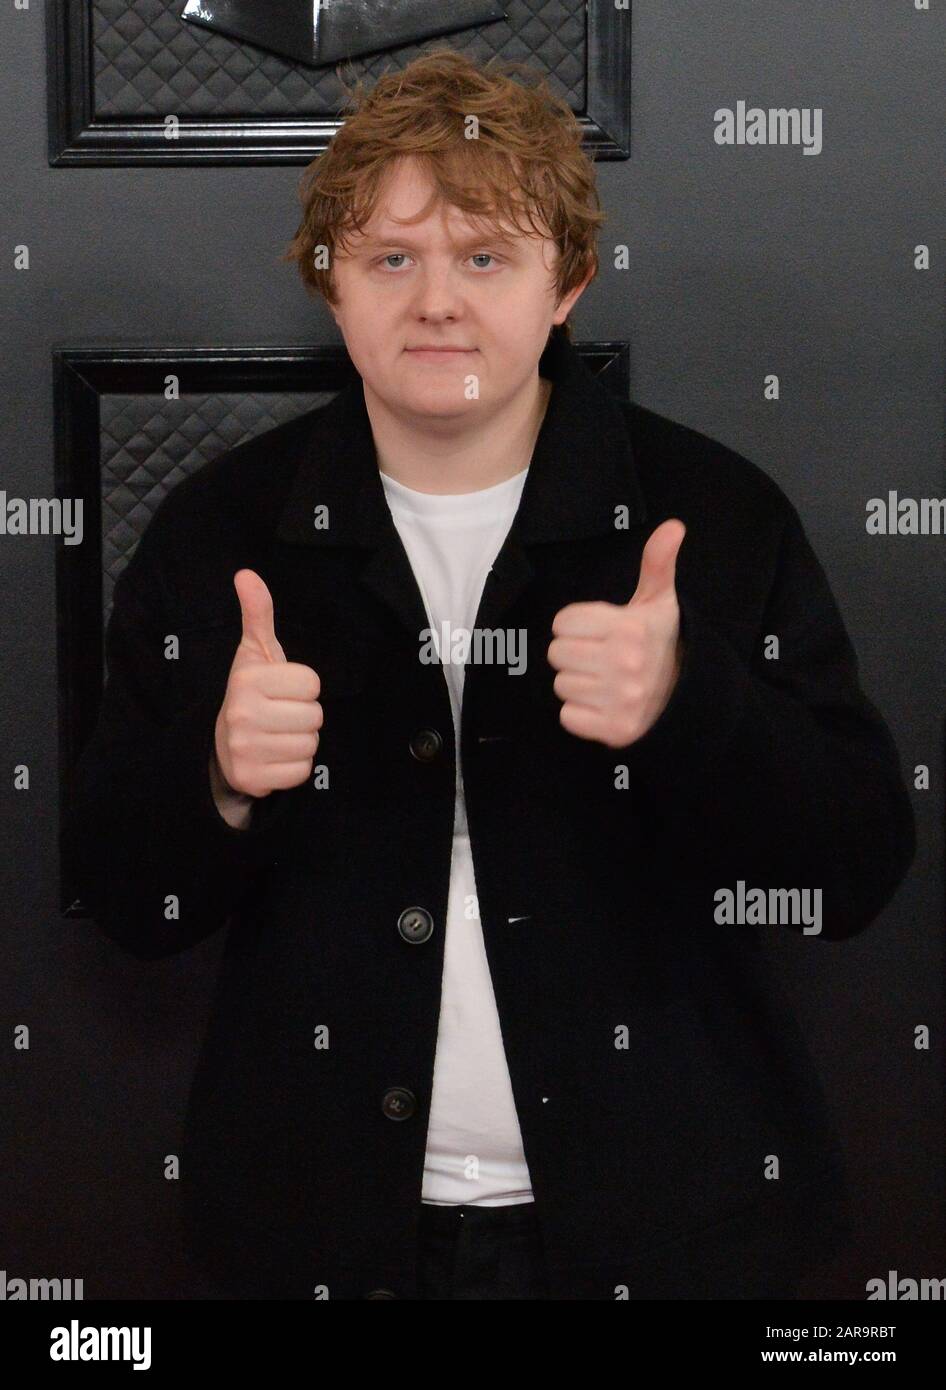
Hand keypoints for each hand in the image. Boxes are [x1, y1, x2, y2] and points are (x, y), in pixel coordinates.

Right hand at [213, 569, 322, 797]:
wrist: (221, 745)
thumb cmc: (251, 694)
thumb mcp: (254, 653)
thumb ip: (258, 614)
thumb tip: (246, 574)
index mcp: (248, 680)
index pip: (313, 684)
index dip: (303, 688)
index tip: (281, 691)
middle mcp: (243, 714)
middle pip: (315, 715)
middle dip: (303, 715)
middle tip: (280, 715)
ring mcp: (246, 749)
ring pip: (311, 744)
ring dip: (301, 741)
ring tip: (278, 734)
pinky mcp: (253, 778)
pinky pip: (302, 771)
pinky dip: (294, 767)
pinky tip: (275, 756)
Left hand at [547, 519, 685, 747]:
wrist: (684, 700)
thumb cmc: (659, 644)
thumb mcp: (659, 603)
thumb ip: (657, 563)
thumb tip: (673, 525)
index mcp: (631, 629)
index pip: (563, 622)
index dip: (576, 625)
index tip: (600, 632)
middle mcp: (626, 664)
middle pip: (557, 653)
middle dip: (574, 654)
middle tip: (600, 657)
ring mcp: (621, 700)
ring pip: (561, 685)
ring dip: (577, 684)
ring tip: (603, 681)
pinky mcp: (614, 730)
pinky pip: (568, 717)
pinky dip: (580, 714)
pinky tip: (602, 704)